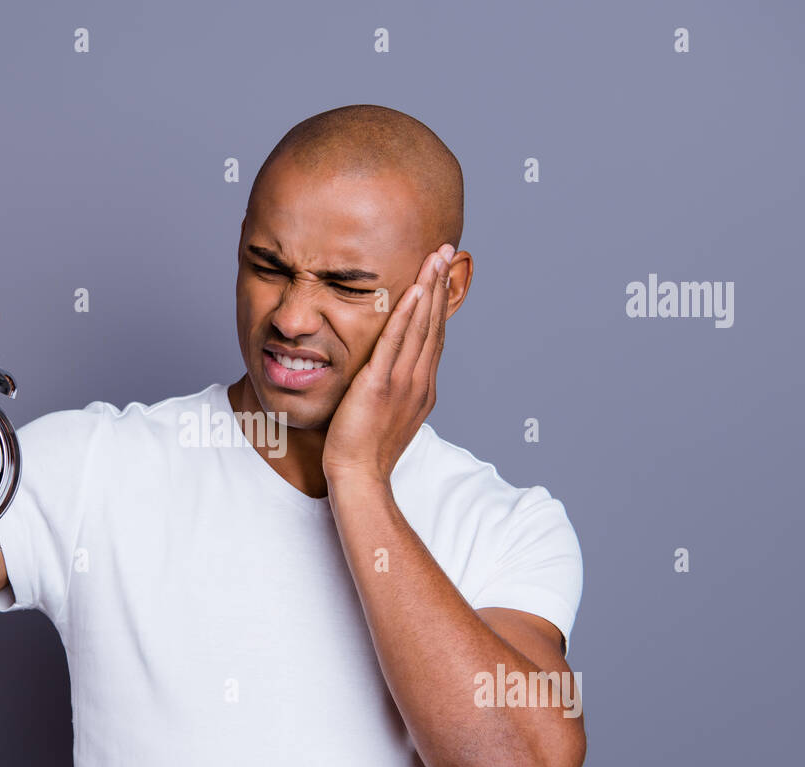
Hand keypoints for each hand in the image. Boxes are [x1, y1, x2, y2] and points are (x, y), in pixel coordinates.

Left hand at [322, 243, 456, 485]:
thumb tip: (391, 378)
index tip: (442, 273)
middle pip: (433, 323)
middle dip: (440, 284)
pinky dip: (406, 315)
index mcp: (421, 387)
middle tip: (446, 250)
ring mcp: (402, 382)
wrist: (358, 477)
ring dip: (429, 288)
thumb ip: (394, 391)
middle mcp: (418, 381)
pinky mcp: (379, 385)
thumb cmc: (365, 452)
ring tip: (435, 257)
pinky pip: (395, 343)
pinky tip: (414, 290)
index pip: (433, 335)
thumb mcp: (388, 415)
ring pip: (420, 327)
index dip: (439, 302)